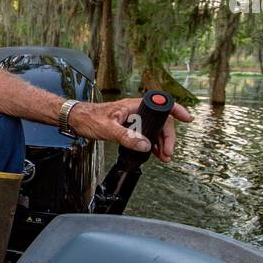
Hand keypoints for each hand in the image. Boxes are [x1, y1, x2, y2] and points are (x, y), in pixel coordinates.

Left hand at [67, 98, 192, 162]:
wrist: (75, 120)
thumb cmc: (88, 119)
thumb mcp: (109, 129)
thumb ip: (127, 137)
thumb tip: (146, 145)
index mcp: (133, 106)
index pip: (161, 105)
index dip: (176, 110)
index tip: (188, 118)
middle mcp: (135, 110)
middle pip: (160, 121)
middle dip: (168, 137)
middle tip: (168, 153)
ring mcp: (132, 118)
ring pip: (153, 129)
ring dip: (160, 143)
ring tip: (163, 157)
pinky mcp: (128, 126)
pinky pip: (145, 134)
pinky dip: (151, 143)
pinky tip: (153, 153)